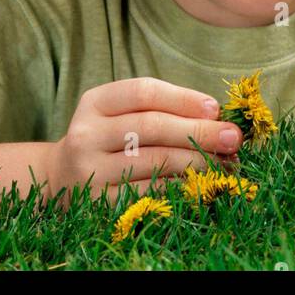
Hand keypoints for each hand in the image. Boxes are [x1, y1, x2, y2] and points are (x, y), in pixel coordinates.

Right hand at [48, 77, 241, 205]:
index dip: (184, 98)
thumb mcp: (123, 113)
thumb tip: (216, 116)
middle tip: (232, 137)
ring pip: (155, 162)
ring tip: (225, 161)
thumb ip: (162, 108)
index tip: (216, 108)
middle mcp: (87, 134)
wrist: (62, 179)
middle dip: (198, 131)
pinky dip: (181, 185)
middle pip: (152, 127)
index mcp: (95, 102)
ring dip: (197, 161)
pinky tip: (200, 182)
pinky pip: (150, 192)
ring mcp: (90, 170)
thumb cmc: (110, 139)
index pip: (144, 92)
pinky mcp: (99, 202)